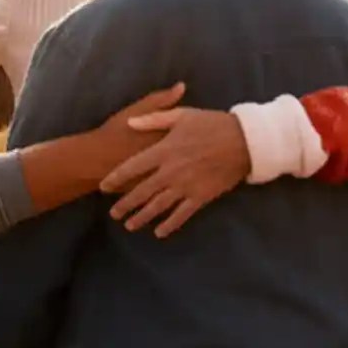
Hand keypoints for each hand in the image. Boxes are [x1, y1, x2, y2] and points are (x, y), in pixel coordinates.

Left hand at [99, 106, 248, 238]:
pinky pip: (181, 215)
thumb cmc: (212, 124)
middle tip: (113, 214)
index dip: (115, 178)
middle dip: (125, 205)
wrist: (244, 141)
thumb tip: (131, 123)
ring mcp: (186, 186)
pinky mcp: (201, 197)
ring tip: (130, 226)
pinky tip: (160, 232)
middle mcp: (171, 171)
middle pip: (141, 192)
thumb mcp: (182, 115)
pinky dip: (169, 225)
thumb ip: (154, 119)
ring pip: (158, 206)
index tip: (103, 187)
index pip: (132, 167)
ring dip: (142, 217)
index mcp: (164, 150)